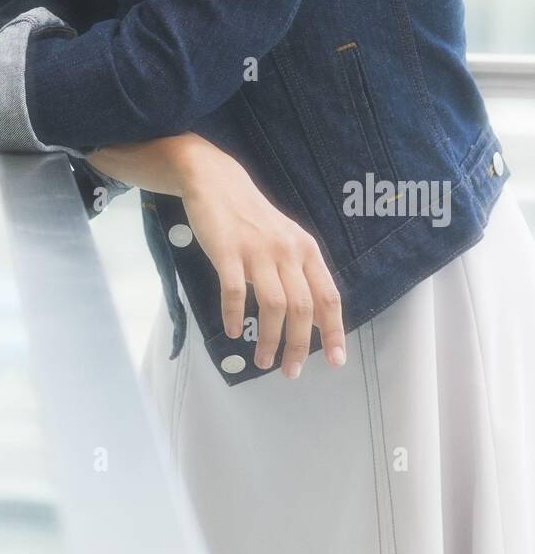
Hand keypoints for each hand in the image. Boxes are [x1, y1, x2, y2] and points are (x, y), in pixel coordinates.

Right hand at [179, 146, 345, 377]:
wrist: (217, 182)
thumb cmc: (253, 218)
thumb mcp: (287, 241)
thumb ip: (302, 276)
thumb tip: (318, 320)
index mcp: (306, 250)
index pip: (328, 297)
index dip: (334, 331)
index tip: (336, 361)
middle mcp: (287, 251)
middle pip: (301, 307)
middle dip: (299, 346)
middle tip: (291, 371)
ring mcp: (257, 250)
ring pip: (273, 304)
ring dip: (269, 339)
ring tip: (263, 360)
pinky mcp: (227, 250)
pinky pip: (234, 291)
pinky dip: (235, 315)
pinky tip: (233, 331)